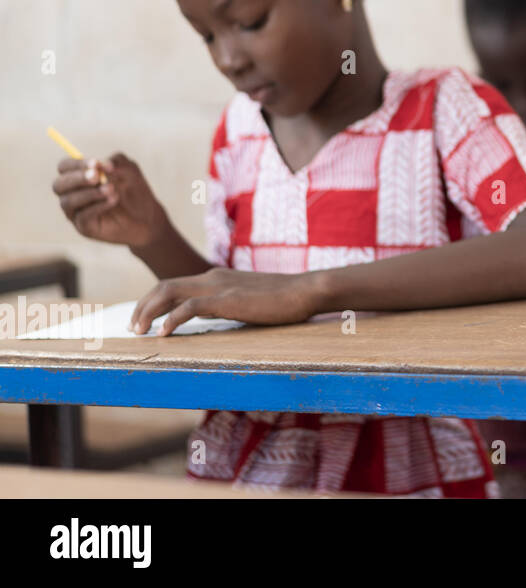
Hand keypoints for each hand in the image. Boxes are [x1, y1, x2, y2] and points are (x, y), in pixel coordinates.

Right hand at [52, 153, 167, 247]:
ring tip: (111, 190)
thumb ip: (116, 162)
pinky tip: (113, 200)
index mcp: (79, 177)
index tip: (96, 163)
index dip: (76, 164)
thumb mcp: (129, 170)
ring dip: (90, 193)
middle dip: (77, 179)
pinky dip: (98, 206)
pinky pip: (82, 216)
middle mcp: (72, 194)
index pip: (64, 167)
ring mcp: (76, 212)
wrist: (147, 217)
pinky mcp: (84, 227)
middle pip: (58, 185)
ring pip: (67, 202)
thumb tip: (102, 165)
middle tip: (97, 177)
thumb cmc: (134, 191)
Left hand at [130, 268, 321, 335]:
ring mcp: (220, 286)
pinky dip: (172, 319)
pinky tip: (163, 334)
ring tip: (139, 332)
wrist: (306, 290)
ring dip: (149, 312)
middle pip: (164, 286)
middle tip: (132, 329)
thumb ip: (227, 305)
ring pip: (170, 292)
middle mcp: (212, 277)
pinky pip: (190, 306)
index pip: (174, 285)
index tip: (143, 321)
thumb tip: (210, 319)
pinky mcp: (228, 299)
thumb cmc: (283, 300)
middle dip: (142, 307)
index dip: (153, 302)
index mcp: (217, 277)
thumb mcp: (247, 300)